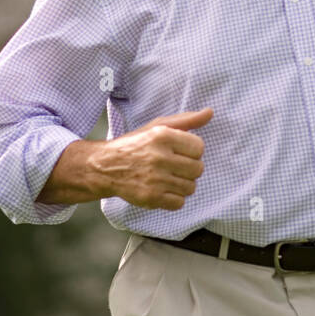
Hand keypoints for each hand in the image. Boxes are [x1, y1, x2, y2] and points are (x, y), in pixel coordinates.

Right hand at [91, 108, 211, 209]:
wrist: (104, 167)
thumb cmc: (135, 145)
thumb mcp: (157, 127)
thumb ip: (186, 120)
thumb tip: (210, 112)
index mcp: (162, 136)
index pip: (199, 147)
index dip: (192, 151)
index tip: (179, 152)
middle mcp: (159, 157)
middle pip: (198, 169)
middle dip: (189, 168)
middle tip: (173, 166)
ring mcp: (154, 179)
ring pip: (190, 187)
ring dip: (182, 185)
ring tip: (167, 178)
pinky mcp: (150, 197)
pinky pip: (179, 203)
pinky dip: (174, 199)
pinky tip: (162, 190)